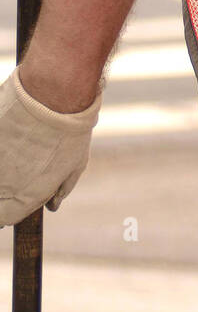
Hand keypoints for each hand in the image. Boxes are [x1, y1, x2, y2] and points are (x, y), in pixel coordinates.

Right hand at [0, 67, 101, 225]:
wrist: (52, 94)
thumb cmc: (69, 131)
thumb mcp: (75, 164)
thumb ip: (61, 188)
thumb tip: (53, 205)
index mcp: (22, 196)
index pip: (3, 217)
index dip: (7, 210)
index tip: (13, 197)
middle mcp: (1, 183)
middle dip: (3, 188)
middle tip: (17, 168)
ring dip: (3, 166)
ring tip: (16, 152)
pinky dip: (1, 144)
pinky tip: (9, 137)